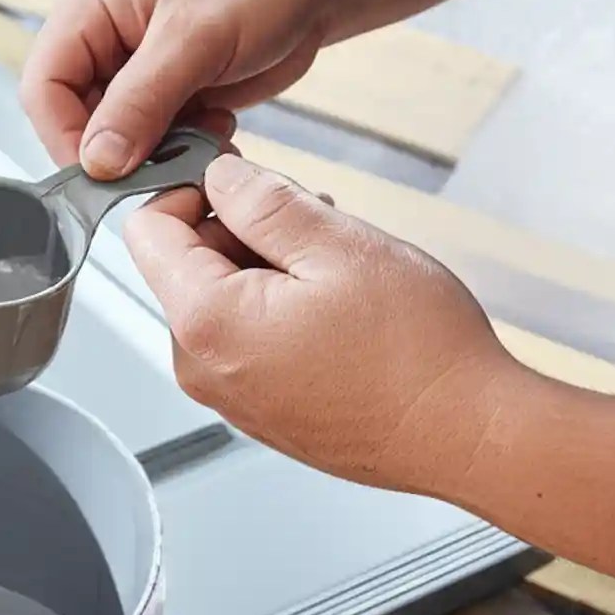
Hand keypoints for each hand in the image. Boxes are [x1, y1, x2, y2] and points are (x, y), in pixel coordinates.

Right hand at [20, 0, 338, 178]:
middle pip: (73, 119)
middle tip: (162, 164)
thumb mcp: (196, 39)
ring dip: (153, 154)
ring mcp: (129, 72)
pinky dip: (179, 153)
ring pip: (113, 140)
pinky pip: (149, 144)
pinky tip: (215, 132)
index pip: (44, 87)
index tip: (106, 172)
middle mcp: (100, 40)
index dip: (66, 136)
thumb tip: (97, 162)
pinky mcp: (161, 97)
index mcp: (88, 7)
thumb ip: (141, 102)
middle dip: (117, 150)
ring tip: (202, 136)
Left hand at [123, 155, 516, 495]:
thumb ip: (262, 201)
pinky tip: (333, 304)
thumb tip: (218, 178)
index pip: (146, 232)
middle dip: (238, 229)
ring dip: (264, 266)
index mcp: (206, 321)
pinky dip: (275, 307)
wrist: (467, 437)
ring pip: (218, 299)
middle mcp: (201, 367)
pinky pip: (242, 338)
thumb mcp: (337, 245)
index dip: (187, 190)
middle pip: (183, 265)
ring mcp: (228, 394)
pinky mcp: (257, 409)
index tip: (236, 179)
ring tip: (334, 265)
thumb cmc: (416, 354)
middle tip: (310, 222)